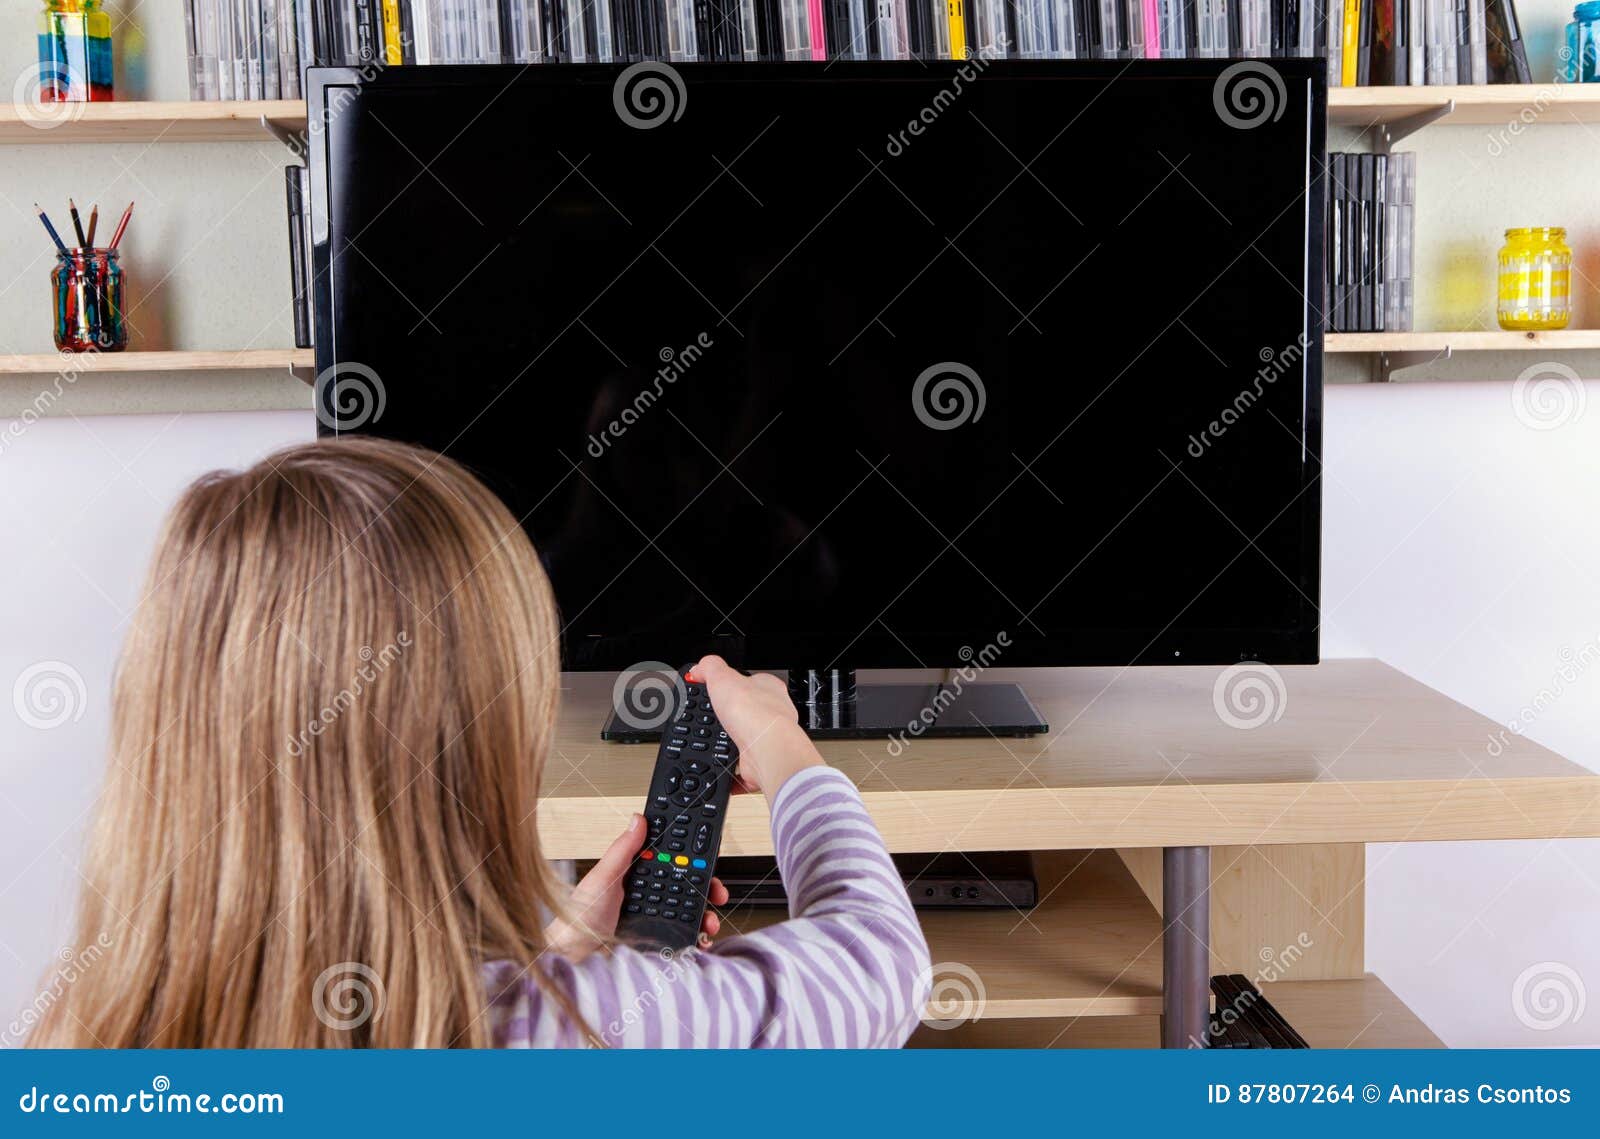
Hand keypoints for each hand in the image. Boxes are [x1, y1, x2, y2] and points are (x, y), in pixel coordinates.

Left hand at [546, 814, 728, 959]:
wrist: (573, 954)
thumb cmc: (579, 915)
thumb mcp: (602, 877)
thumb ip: (622, 849)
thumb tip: (638, 819)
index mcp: (636, 872)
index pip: (670, 858)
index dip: (692, 855)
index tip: (708, 856)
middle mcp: (647, 891)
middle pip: (686, 884)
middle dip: (707, 886)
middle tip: (717, 891)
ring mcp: (652, 914)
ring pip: (689, 909)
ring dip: (706, 913)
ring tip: (709, 920)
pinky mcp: (655, 936)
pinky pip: (682, 933)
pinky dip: (696, 935)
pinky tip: (701, 938)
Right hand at [693, 655, 823, 796]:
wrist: (767, 749)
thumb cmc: (756, 714)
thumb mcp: (722, 677)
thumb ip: (709, 668)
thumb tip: (698, 668)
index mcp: (768, 688)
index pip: (749, 681)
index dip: (730, 685)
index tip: (713, 690)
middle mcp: (773, 714)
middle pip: (749, 712)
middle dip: (730, 718)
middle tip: (712, 718)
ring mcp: (768, 739)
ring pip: (747, 741)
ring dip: (731, 744)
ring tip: (716, 741)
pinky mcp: (761, 762)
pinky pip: (743, 769)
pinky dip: (732, 772)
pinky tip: (722, 766)